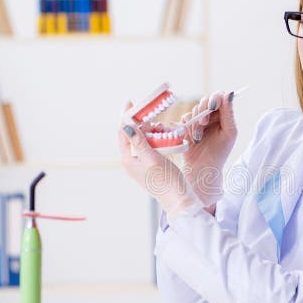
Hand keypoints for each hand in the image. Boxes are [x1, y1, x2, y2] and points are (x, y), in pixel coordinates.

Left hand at [118, 101, 199, 218]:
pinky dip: (152, 138)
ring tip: (154, 119)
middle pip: (129, 136)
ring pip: (139, 141)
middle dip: (136, 121)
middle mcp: (131, 163)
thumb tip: (125, 126)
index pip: (123, 133)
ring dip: (146, 129)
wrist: (179, 200)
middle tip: (144, 108)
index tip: (130, 102)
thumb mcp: (153, 158)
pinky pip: (147, 147)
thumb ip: (139, 142)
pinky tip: (160, 133)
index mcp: (128, 160)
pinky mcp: (149, 167)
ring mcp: (140, 165)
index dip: (126, 116)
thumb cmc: (167, 181)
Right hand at [179, 90, 237, 206]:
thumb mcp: (229, 133)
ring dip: (196, 124)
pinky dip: (188, 128)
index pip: (220, 97)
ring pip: (195, 110)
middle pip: (205, 100)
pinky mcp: (188, 125)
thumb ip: (228, 113)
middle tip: (203, 124)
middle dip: (203, 111)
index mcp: (225, 115)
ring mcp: (199, 120)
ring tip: (198, 138)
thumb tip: (229, 94)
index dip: (215, 99)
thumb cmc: (219, 153)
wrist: (202, 168)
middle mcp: (213, 116)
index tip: (212, 107)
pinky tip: (192, 139)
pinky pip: (185, 118)